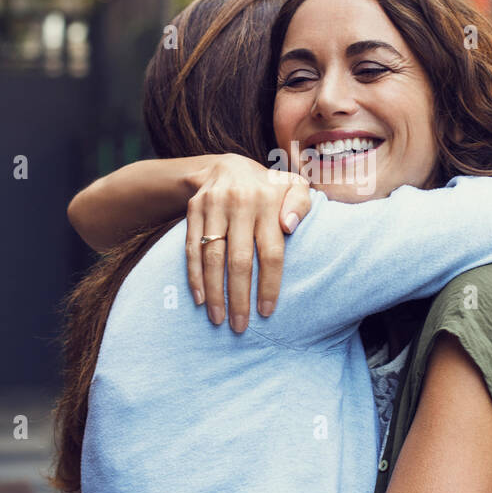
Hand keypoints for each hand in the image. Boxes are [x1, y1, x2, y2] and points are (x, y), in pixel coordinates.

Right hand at [184, 154, 311, 331]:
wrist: (226, 166)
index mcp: (268, 201)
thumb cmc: (269, 188)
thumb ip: (300, 204)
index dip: (269, 284)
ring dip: (214, 291)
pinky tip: (200, 298)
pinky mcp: (193, 210)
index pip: (271, 251)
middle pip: (239, 259)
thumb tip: (291, 225)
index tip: (267, 311)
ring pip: (212, 256)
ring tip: (218, 318)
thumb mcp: (294, 186)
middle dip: (239, 296)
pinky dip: (194, 275)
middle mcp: (240, 203)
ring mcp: (213, 206)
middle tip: (240, 326)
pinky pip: (191, 248)